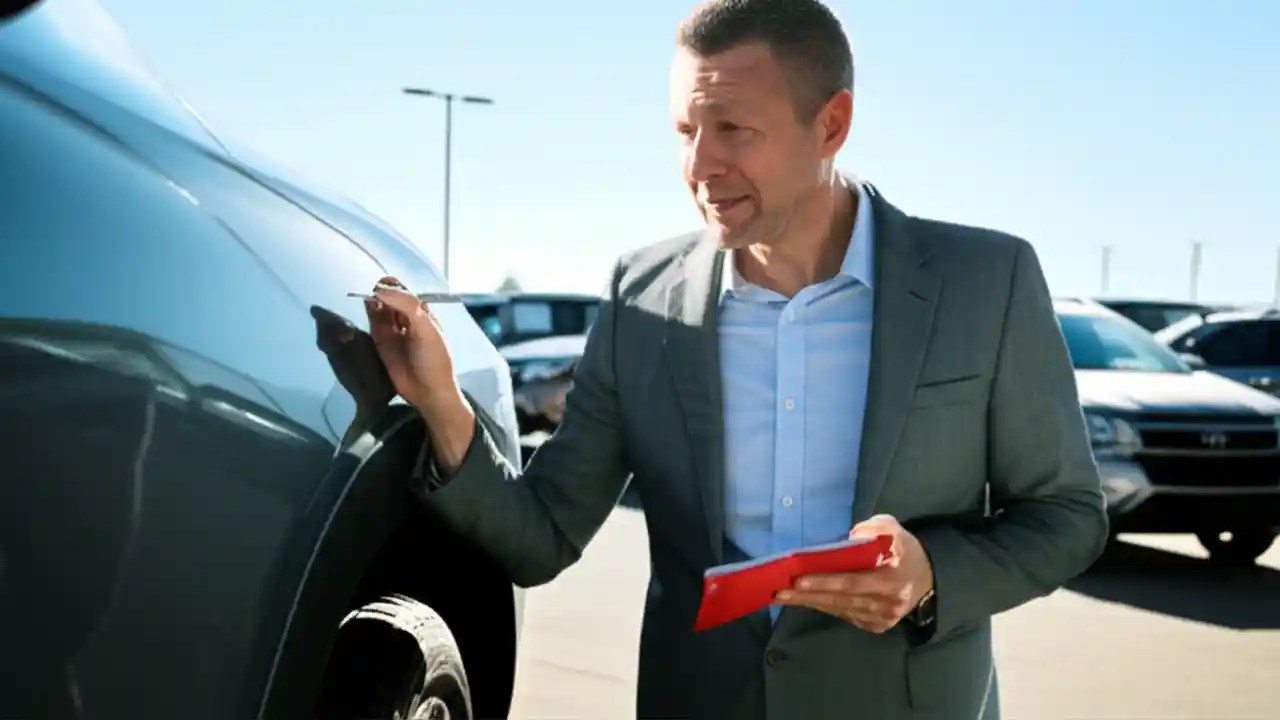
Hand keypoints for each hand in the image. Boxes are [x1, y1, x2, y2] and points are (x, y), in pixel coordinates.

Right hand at [365, 276, 457, 411]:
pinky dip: (369, 312)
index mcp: (422, 312)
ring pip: (380, 307)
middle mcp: (406, 317)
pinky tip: (366, 307)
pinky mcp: (381, 341)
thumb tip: (380, 290)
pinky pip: (373, 321)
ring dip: (373, 300)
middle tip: (374, 293)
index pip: (405, 291)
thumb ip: (406, 306)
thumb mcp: (426, 329)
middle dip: (381, 291)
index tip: (383, 285)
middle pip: (390, 297)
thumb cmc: (433, 358)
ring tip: (369, 300)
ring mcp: (393, 329)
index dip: (394, 285)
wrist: (428, 391)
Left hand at [775, 514, 933, 633]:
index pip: (852, 582)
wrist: (928, 578)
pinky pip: (844, 616)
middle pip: (840, 600)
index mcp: (892, 579)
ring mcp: (882, 619)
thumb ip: (872, 529)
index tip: (798, 578)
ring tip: (783, 596)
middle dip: (807, 595)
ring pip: (839, 610)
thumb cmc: (904, 549)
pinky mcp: (876, 626)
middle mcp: (887, 604)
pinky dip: (823, 607)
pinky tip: (804, 600)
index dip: (825, 582)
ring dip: (809, 603)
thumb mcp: (892, 529)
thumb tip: (849, 537)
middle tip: (779, 591)